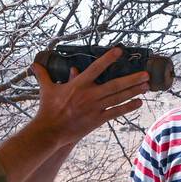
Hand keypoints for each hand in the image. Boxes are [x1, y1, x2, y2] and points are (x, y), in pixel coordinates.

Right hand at [29, 47, 148, 143]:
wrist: (50, 130)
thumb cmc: (48, 108)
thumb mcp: (46, 89)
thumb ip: (43, 75)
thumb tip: (34, 64)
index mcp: (78, 85)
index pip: (96, 68)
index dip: (108, 59)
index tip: (120, 51)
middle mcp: (89, 95)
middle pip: (115, 85)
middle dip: (132, 79)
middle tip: (146, 73)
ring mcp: (95, 108)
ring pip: (118, 98)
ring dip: (134, 91)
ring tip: (147, 85)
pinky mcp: (97, 120)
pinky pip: (116, 112)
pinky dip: (128, 107)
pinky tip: (139, 103)